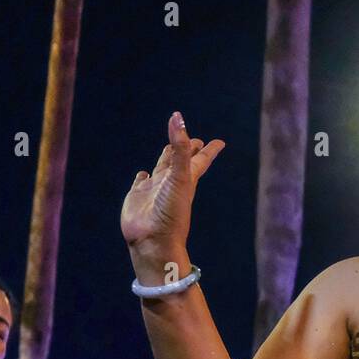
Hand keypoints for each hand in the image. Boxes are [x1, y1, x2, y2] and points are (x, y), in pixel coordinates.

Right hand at [120, 112, 224, 265]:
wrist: (153, 241)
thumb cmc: (171, 213)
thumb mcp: (179, 177)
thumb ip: (178, 149)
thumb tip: (178, 117)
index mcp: (187, 179)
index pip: (201, 159)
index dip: (210, 150)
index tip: (220, 142)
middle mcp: (172, 182)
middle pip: (181, 160)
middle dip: (188, 149)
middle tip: (195, 140)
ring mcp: (155, 189)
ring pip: (161, 168)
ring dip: (165, 158)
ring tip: (167, 149)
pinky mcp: (137, 196)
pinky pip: (141, 182)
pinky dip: (142, 177)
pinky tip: (143, 175)